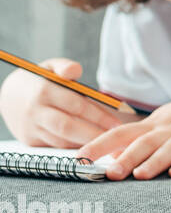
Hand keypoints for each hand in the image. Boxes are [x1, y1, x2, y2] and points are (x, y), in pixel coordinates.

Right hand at [0, 59, 127, 146]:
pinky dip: (74, 146)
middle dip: (94, 134)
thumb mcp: (50, 67)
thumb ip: (65, 67)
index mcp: (43, 91)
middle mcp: (35, 111)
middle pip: (69, 127)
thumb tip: (74, 70)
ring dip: (86, 143)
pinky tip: (90, 145)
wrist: (7, 96)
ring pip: (62, 140)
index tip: (117, 123)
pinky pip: (56, 145)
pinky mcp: (30, 140)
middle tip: (115, 139)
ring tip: (107, 144)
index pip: (76, 105)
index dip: (99, 116)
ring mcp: (31, 128)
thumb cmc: (38, 80)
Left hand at [76, 77, 170, 179]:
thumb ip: (142, 138)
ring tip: (140, 176)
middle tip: (109, 173)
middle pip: (144, 142)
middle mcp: (169, 128)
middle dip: (126, 158)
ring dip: (154, 162)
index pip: (121, 132)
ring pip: (169, 148)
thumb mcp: (165, 120)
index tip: (79, 157)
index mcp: (154, 123)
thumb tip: (113, 156)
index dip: (99, 144)